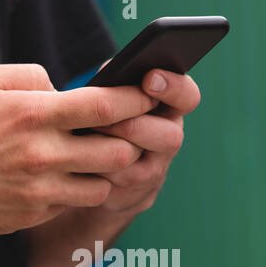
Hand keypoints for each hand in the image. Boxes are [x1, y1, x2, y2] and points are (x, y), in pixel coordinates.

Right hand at [0, 64, 158, 236]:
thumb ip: (27, 76)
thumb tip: (60, 87)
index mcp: (33, 113)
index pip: (107, 106)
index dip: (136, 98)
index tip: (146, 92)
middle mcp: (42, 154)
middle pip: (119, 151)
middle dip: (127, 139)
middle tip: (119, 130)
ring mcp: (38, 190)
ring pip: (102, 185)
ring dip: (103, 170)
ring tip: (87, 156)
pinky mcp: (30, 216)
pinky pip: (71, 204)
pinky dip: (73, 190)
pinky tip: (55, 177)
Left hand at [83, 68, 201, 214]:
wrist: (97, 172)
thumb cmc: (102, 121)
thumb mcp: (110, 98)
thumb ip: (115, 83)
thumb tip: (110, 72)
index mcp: (167, 109)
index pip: (188, 97)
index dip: (174, 87)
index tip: (149, 79)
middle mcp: (167, 140)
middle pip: (169, 137)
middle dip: (133, 126)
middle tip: (103, 119)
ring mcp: (152, 171)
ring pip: (140, 165)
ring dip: (110, 149)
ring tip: (84, 136)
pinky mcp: (130, 194)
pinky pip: (115, 185)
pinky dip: (94, 170)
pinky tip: (77, 159)